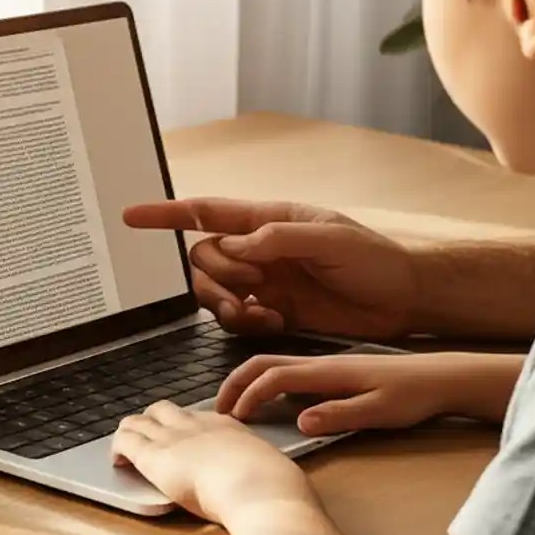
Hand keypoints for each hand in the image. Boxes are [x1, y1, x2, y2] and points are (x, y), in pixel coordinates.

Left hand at [111, 401, 314, 522]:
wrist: (260, 487)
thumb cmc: (273, 485)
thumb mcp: (269, 466)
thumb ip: (258, 467)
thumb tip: (268, 479)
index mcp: (227, 425)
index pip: (196, 416)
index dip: (183, 426)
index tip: (182, 439)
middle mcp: (197, 424)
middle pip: (163, 409)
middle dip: (152, 420)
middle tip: (148, 438)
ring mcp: (174, 437)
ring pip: (138, 420)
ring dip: (130, 431)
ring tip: (126, 447)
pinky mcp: (154, 456)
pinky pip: (125, 441)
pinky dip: (117, 448)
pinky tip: (118, 461)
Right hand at [123, 198, 416, 339]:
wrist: (404, 298)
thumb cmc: (375, 259)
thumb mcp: (331, 238)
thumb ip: (279, 239)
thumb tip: (235, 246)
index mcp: (268, 219)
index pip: (205, 212)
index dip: (165, 214)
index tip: (130, 216)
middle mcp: (259, 248)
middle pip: (203, 257)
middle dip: (214, 275)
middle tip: (249, 289)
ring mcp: (264, 280)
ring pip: (213, 289)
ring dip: (223, 302)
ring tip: (254, 312)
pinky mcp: (273, 310)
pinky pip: (235, 317)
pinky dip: (243, 322)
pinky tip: (271, 322)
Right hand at [216, 353, 462, 434]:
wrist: (443, 377)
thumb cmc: (415, 394)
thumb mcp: (381, 410)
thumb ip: (340, 414)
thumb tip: (300, 421)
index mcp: (329, 370)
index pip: (274, 377)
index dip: (250, 396)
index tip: (236, 420)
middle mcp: (322, 362)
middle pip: (264, 362)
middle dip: (235, 383)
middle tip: (218, 410)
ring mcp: (328, 364)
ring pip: (274, 363)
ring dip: (248, 380)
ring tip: (234, 406)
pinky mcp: (335, 371)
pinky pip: (289, 370)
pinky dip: (265, 380)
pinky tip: (268, 399)